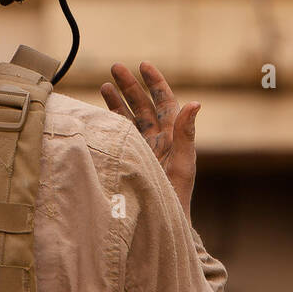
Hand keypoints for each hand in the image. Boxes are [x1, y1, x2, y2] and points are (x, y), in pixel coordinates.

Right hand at [100, 62, 198, 219]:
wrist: (158, 226)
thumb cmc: (175, 199)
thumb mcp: (182, 164)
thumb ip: (186, 135)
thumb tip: (195, 103)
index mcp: (173, 137)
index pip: (165, 103)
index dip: (155, 83)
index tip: (144, 65)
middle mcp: (158, 140)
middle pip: (144, 106)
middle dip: (131, 86)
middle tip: (115, 67)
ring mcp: (142, 150)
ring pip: (129, 119)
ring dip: (117, 101)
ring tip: (105, 85)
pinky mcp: (128, 160)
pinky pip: (118, 136)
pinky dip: (109, 122)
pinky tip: (98, 113)